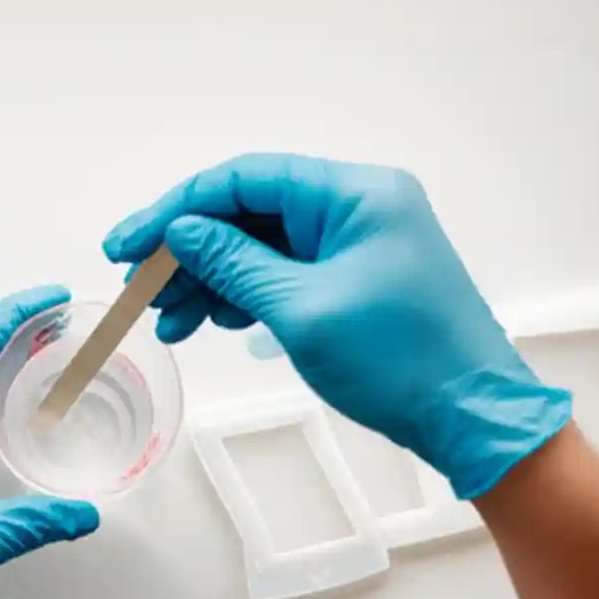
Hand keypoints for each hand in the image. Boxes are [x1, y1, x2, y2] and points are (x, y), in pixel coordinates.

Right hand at [104, 153, 571, 498]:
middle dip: (189, 252)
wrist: (473, 419)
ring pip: (261, 247)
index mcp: (353, 194)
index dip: (176, 209)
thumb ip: (234, 262)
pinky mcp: (355, 280)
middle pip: (249, 212)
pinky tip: (209, 323)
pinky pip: (284, 274)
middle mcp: (356, 206)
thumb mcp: (301, 309)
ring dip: (210, 280)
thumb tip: (180, 232)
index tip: (126, 246)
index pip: (244, 179)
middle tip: (139, 292)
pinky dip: (243, 297)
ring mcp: (357, 244)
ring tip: (168, 322)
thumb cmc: (398, 360)